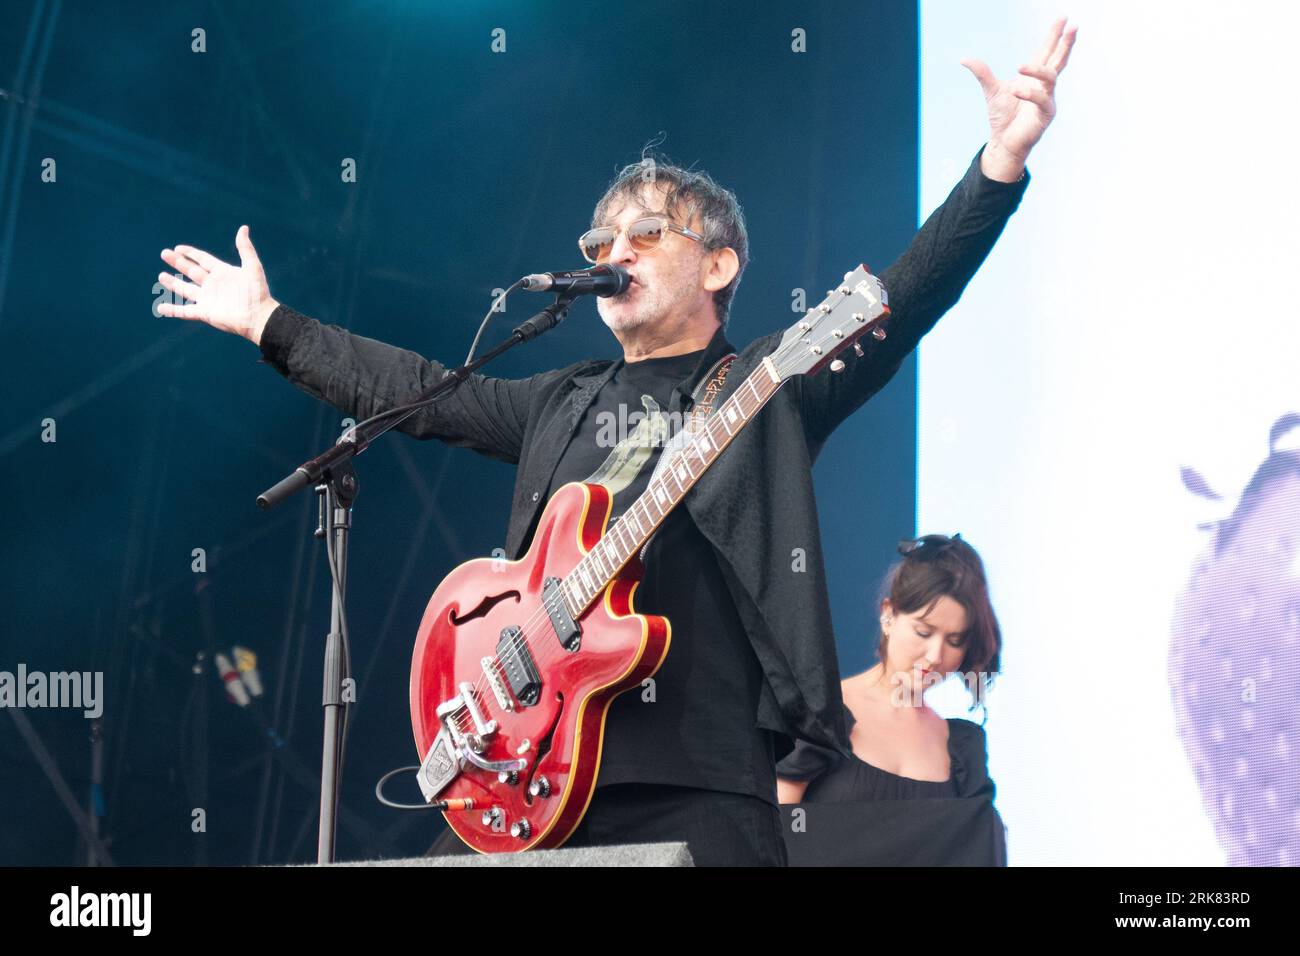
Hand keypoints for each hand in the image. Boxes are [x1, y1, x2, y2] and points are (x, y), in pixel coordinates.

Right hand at [158, 225, 278, 344]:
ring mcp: (207, 299)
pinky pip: (184, 311)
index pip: (203, 260)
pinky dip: (172, 310)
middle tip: (164, 253)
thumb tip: (243, 228)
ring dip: (173, 283)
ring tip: (161, 276)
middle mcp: (213, 285)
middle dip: (178, 262)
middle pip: (191, 271)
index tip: (178, 248)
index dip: (191, 253)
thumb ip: (246, 248)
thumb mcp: (252, 267)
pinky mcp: (204, 313)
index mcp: (222, 273)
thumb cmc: (258, 293)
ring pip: (185, 289)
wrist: (258, 316)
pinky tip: (160, 308)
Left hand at [962, 16, 1077, 179]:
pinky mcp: (1046, 114)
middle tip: (1073, 25)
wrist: (1002, 142)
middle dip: (1066, 43)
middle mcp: (1044, 85)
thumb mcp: (991, 90)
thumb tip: (964, 58)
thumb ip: (982, 73)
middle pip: (1059, 59)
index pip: (1047, 51)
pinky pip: (1042, 99)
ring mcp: (1048, 98)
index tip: (1063, 18)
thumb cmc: (1002, 117)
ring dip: (1036, 70)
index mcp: (1034, 76)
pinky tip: (1016, 90)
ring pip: (1050, 77)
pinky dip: (1029, 93)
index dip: (1054, 35)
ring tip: (1019, 66)